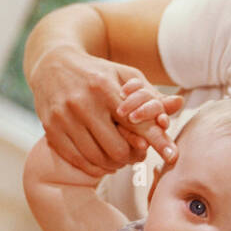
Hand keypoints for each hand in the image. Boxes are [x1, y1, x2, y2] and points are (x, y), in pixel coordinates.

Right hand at [30, 45, 182, 174]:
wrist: (52, 63)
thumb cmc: (97, 72)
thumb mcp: (124, 75)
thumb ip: (151, 94)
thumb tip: (178, 105)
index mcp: (104, 87)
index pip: (137, 122)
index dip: (156, 141)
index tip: (172, 155)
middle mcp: (83, 103)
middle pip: (118, 149)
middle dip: (132, 156)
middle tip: (137, 153)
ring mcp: (65, 118)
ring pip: (99, 159)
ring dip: (115, 164)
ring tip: (120, 157)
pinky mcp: (52, 130)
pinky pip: (80, 162)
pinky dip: (96, 167)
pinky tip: (103, 161)